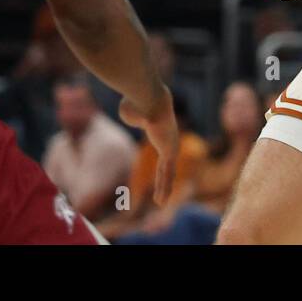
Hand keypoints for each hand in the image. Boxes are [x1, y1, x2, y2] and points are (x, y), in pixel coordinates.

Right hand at [119, 88, 177, 205]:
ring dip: (164, 187)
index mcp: (161, 127)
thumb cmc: (137, 102)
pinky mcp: (170, 152)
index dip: (159, 158)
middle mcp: (169, 137)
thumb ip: (132, 117)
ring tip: (160, 202)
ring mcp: (172, 145)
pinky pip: (167, 174)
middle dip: (164, 178)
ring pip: (168, 171)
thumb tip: (136, 119)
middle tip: (162, 191)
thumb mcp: (129, 112)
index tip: (160, 168)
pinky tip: (160, 201)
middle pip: (167, 163)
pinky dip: (163, 188)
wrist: (148, 99)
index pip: (161, 145)